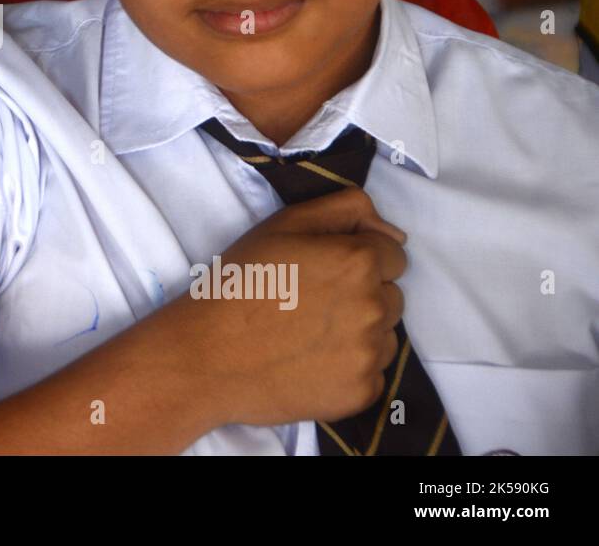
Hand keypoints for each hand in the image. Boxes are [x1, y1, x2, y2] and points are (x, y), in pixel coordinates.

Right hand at [173, 188, 407, 426]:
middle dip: (362, 295)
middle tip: (311, 302)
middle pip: (392, 295)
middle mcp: (373, 307)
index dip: (356, 259)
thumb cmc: (241, 283)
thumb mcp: (283, 224)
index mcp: (357, 261)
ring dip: (359, 332)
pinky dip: (349, 368)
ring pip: (385, 334)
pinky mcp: (362, 392)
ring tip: (309, 333)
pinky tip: (310, 361)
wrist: (207, 354)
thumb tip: (393, 233)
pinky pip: (372, 372)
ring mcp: (369, 354)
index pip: (392, 255)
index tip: (322, 271)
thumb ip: (345, 209)